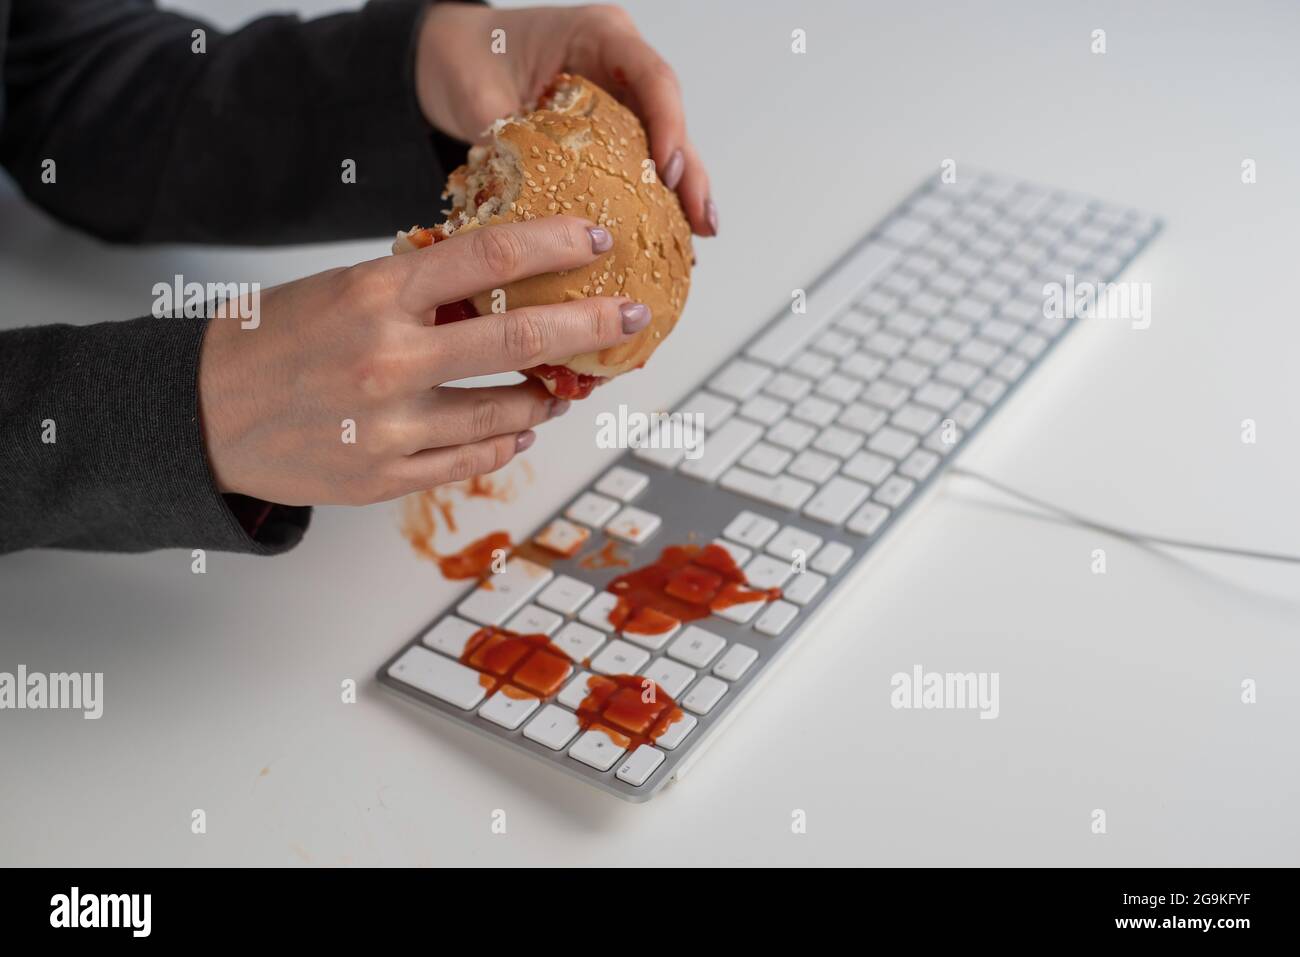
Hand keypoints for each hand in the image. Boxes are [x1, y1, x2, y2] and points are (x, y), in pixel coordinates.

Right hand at [197, 217, 649, 505]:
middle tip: (627, 316)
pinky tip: (519, 428)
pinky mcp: (387, 478)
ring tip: (567, 386)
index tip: (599, 240)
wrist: (203, 417)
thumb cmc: (275, 341)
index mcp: (375, 294)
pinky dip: (506, 440)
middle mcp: (389, 359)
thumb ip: (419, 291)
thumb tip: (504, 283)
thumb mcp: (342, 289)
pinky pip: (474, 458)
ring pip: (508, 412)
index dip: (555, 245)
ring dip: (548, 396)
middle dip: (589, 326)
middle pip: (520, 339)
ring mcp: (392, 427)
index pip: (488, 257)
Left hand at [415, 2, 715, 235]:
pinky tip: (670, 230)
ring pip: (665, 144)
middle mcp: (619, 64)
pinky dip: (654, 195)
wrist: (456, 57)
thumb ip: (503, 135)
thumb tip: (519, 193)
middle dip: (690, 172)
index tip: (669, 170)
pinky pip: (640, 161)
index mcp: (598, 36)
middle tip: (702, 218)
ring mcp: (620, 97)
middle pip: (670, 118)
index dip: (668, 124)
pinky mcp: (611, 130)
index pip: (651, 77)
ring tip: (701, 233)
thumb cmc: (469, 57)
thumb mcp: (479, 93)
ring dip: (683, 190)